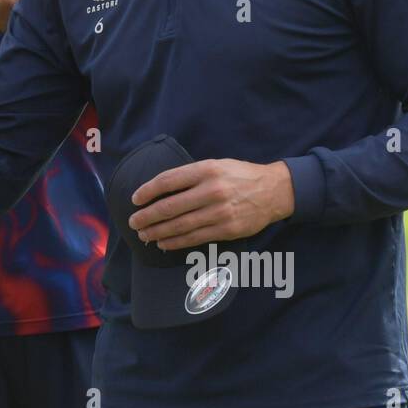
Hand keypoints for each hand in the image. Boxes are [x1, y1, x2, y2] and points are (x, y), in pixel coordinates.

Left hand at [128, 160, 294, 249]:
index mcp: (206, 170)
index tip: (135, 199)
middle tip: (133, 222)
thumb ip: (190, 175)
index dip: (147, 191)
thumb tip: (159, 189)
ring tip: (144, 234)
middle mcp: (212, 190)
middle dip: (147, 216)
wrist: (274, 191)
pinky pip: (195, 238)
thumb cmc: (239, 175)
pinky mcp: (227, 229)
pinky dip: (176, 242)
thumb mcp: (215, 164)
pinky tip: (164, 243)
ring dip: (158, 232)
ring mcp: (220, 212)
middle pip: (170, 206)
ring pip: (180, 226)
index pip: (168, 181)